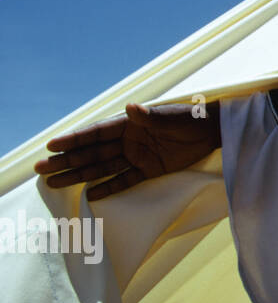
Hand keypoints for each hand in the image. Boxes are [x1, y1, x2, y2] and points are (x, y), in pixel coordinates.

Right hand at [33, 102, 221, 200]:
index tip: (51, 145)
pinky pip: (125, 180)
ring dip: (80, 175)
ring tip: (54, 183)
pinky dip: (109, 188)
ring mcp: (137, 156)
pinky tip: (91, 196)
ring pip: (103, 168)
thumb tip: (130, 107)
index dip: (74, 139)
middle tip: (40, 169)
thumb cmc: (192, 118)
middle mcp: (128, 141)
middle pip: (92, 153)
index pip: (96, 133)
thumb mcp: (172, 117)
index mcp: (129, 124)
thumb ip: (150, 117)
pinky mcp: (150, 170)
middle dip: (66, 160)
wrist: (213, 131)